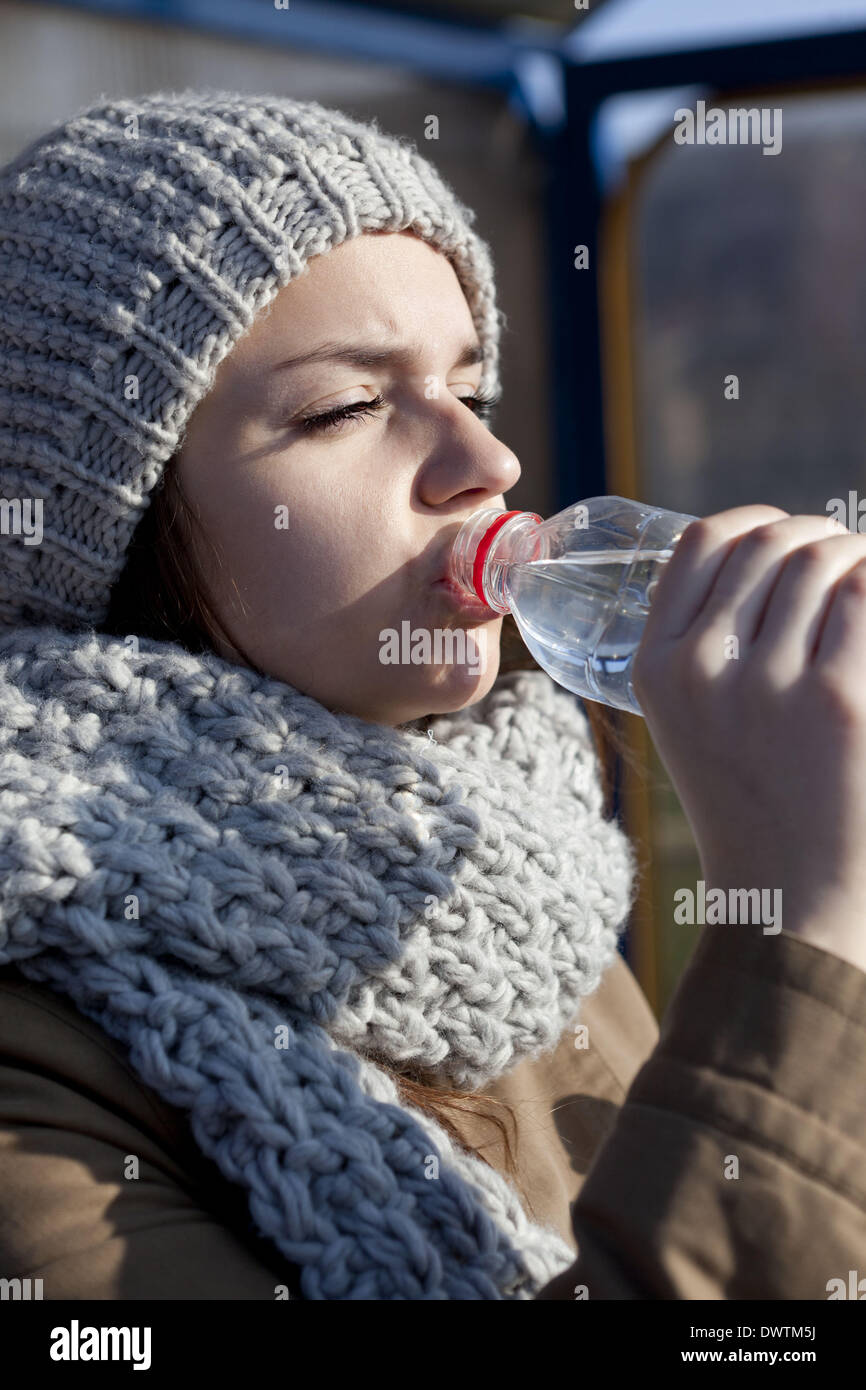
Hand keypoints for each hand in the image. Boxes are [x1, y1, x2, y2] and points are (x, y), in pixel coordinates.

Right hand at [632, 504, 865, 972]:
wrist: (789, 896)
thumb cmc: (749, 801)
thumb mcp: (691, 720)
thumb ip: (703, 645)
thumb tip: (770, 552)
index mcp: (658, 669)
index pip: (700, 544)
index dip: (753, 520)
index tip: (786, 532)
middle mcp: (703, 670)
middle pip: (768, 545)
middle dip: (817, 536)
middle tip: (846, 556)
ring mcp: (771, 686)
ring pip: (821, 563)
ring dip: (856, 556)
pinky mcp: (840, 701)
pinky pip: (865, 599)